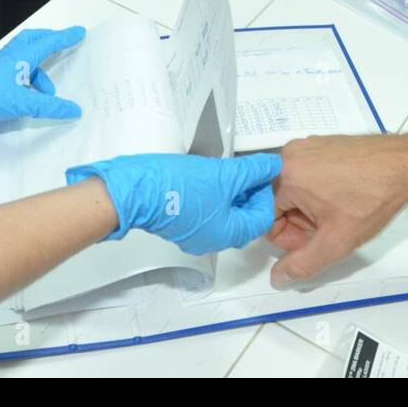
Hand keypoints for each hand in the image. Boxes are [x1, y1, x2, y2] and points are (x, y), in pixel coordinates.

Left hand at [0, 27, 85, 140]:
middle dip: (50, 42)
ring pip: (24, 61)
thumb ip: (48, 107)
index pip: (47, 42)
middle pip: (33, 41)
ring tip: (48, 95)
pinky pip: (16, 75)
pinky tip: (28, 101)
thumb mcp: (20, 103)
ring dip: (39, 73)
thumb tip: (73, 110)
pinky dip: (27, 84)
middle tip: (64, 46)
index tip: (79, 32)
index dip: (64, 38)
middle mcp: (10, 57)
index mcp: (20, 56)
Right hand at [66, 152, 281, 255]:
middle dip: (248, 192)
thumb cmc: (177, 187)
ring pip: (225, 213)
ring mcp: (195, 233)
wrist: (136, 189)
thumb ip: (251, 171)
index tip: (260, 172)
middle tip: (245, 169)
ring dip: (230, 192)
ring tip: (226, 170)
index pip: (262, 217)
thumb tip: (271, 166)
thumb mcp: (223, 174)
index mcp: (228, 234)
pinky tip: (207, 177)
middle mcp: (213, 240)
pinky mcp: (181, 222)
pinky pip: (206, 211)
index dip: (264, 192)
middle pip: (244, 217)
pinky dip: (213, 195)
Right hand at [268, 133, 407, 286]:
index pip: (264, 219)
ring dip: (309, 208)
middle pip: (277, 203)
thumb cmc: (373, 196)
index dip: (290, 238)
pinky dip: (318, 190)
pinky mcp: (320, 144)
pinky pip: (306, 174)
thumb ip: (303, 264)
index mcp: (284, 176)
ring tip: (339, 212)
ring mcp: (305, 147)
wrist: (405, 165)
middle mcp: (289, 156)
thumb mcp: (336, 241)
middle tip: (330, 228)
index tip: (315, 239)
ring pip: (293, 190)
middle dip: (300, 222)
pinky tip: (343, 197)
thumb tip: (279, 276)